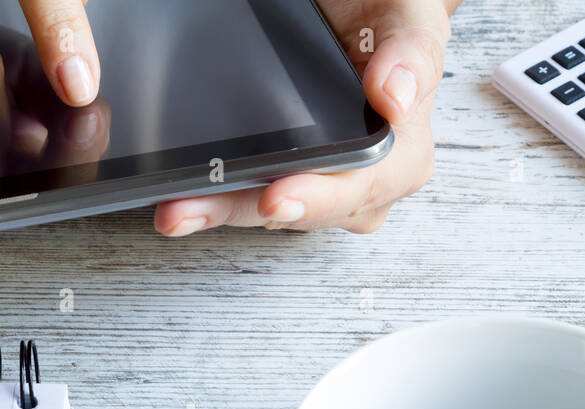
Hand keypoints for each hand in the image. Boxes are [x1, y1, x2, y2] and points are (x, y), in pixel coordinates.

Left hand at [155, 0, 455, 236]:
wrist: (354, 6)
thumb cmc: (385, 14)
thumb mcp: (409, 15)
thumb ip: (411, 53)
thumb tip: (395, 97)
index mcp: (401, 154)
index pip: (359, 189)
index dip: (317, 199)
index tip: (278, 196)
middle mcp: (360, 181)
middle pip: (298, 210)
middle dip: (241, 211)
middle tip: (189, 210)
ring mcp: (317, 183)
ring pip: (263, 209)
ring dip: (216, 210)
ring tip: (173, 209)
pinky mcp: (281, 174)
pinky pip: (244, 194)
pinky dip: (211, 194)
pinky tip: (180, 194)